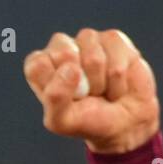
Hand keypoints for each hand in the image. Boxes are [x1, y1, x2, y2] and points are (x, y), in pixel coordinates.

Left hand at [23, 28, 159, 154]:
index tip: (66, 99)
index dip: (55, 85)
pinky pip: (116, 57)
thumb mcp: (62, 122)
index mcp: (41, 67)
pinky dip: (118, 80)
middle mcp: (62, 49)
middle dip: (80, 84)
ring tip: (102, 91)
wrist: (125, 124)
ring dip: (101, 84)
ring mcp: (88, 41)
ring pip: (94, 58)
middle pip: (64, 54)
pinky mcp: (113, 39)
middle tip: (86, 96)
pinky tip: (117, 83)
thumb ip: (55, 98)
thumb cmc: (89, 121)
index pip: (37, 64)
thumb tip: (71, 68)